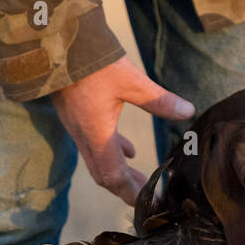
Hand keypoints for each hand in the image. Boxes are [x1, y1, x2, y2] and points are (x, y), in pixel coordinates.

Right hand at [52, 56, 193, 205]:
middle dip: (126, 189)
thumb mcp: (131, 80)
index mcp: (97, 134)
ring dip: (120, 173)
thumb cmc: (93, 63)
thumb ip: (159, 100)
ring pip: (98, 161)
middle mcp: (84, 137)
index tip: (149, 202)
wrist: (56, 42)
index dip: (132, 192)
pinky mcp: (75, 117)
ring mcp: (77, 128)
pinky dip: (112, 153)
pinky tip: (129, 149)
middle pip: (104, 175)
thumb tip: (188, 111)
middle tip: (150, 196)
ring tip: (143, 180)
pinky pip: (93, 145)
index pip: (114, 176)